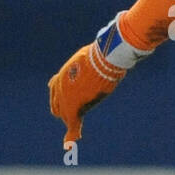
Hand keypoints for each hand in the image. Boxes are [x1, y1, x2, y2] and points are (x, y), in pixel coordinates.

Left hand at [48, 15, 151, 145]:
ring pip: (65, 115)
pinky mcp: (74, 107)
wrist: (105, 58)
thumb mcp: (97, 52)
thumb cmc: (105, 52)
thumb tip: (120, 31)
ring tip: (73, 134)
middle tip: (73, 121)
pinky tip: (71, 143)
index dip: (59, 99)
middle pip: (57, 105)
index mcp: (62, 74)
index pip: (54, 90)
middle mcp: (59, 86)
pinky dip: (71, 135)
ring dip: (71, 123)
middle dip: (64, 112)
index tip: (63, 107)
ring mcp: (65, 97)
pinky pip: (72, 125)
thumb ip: (99, 54)